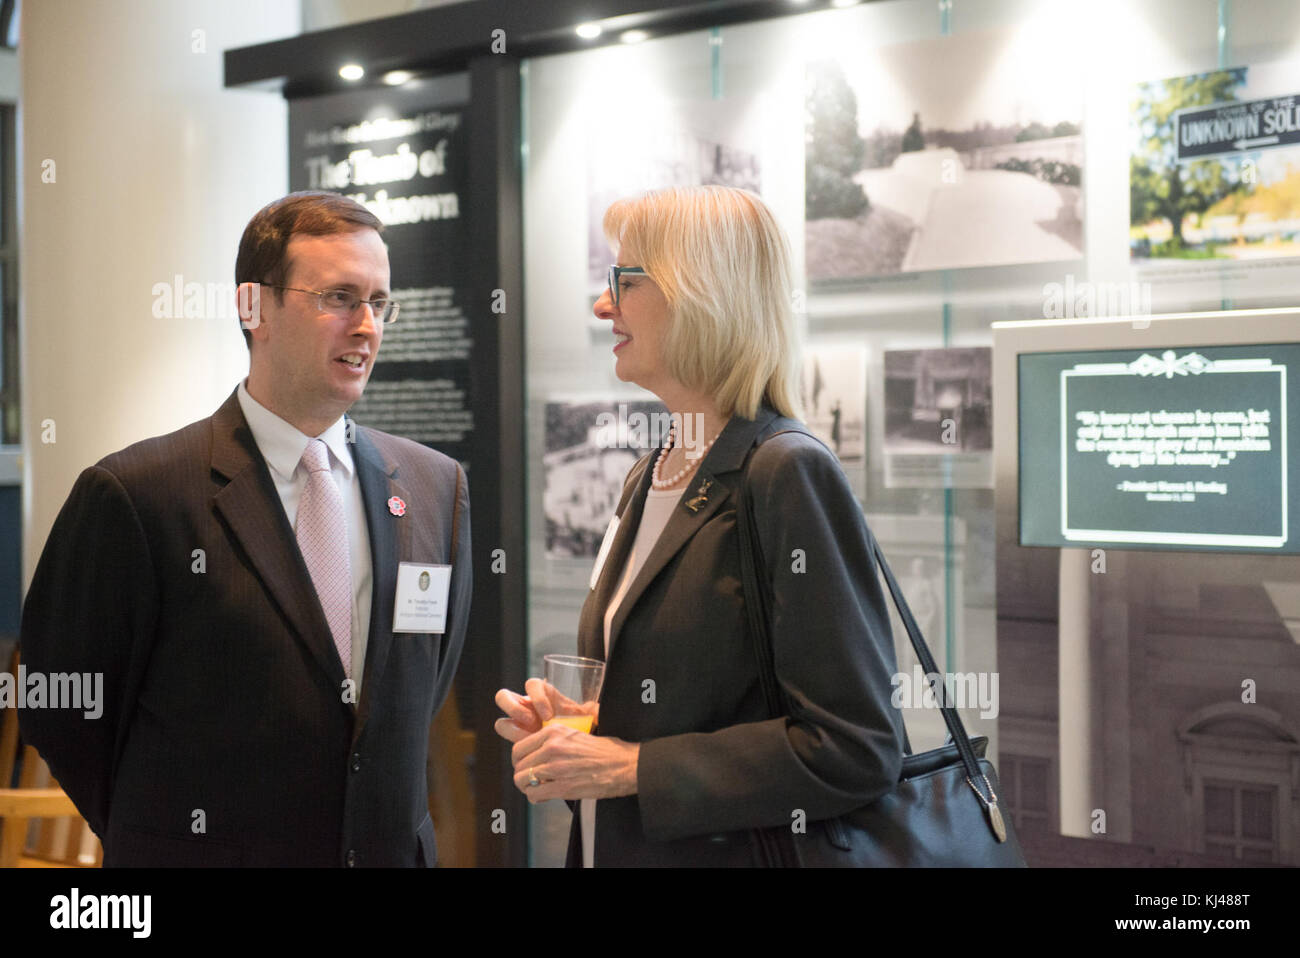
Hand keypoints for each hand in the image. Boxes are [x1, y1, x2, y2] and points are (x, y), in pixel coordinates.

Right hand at [494, 677, 599, 743]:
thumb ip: (592, 712)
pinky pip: (510, 747)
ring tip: (528, 740)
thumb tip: (596, 710)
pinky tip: (532, 756)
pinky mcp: (517, 743)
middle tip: (531, 721)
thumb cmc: (578, 727)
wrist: (573, 748)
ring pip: (502, 722)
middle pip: (504, 697)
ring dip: (511, 729)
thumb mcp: (586, 718)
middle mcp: (525, 707)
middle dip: (514, 708)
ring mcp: (517, 726)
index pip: (532, 685)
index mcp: (541, 695)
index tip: (549, 714)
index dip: (536, 696)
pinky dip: (518, 750)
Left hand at [510, 723, 638, 802]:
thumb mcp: (575, 733)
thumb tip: (534, 752)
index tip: (526, 766)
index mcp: (553, 732)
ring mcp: (556, 767)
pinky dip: (536, 798)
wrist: (623, 764)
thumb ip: (553, 740)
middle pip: (518, 766)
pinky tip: (546, 795)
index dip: (519, 761)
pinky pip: (534, 794)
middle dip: (523, 775)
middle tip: (533, 780)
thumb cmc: (603, 750)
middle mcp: (551, 747)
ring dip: (528, 787)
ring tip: (539, 788)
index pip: (519, 748)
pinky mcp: (562, 787)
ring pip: (522, 780)